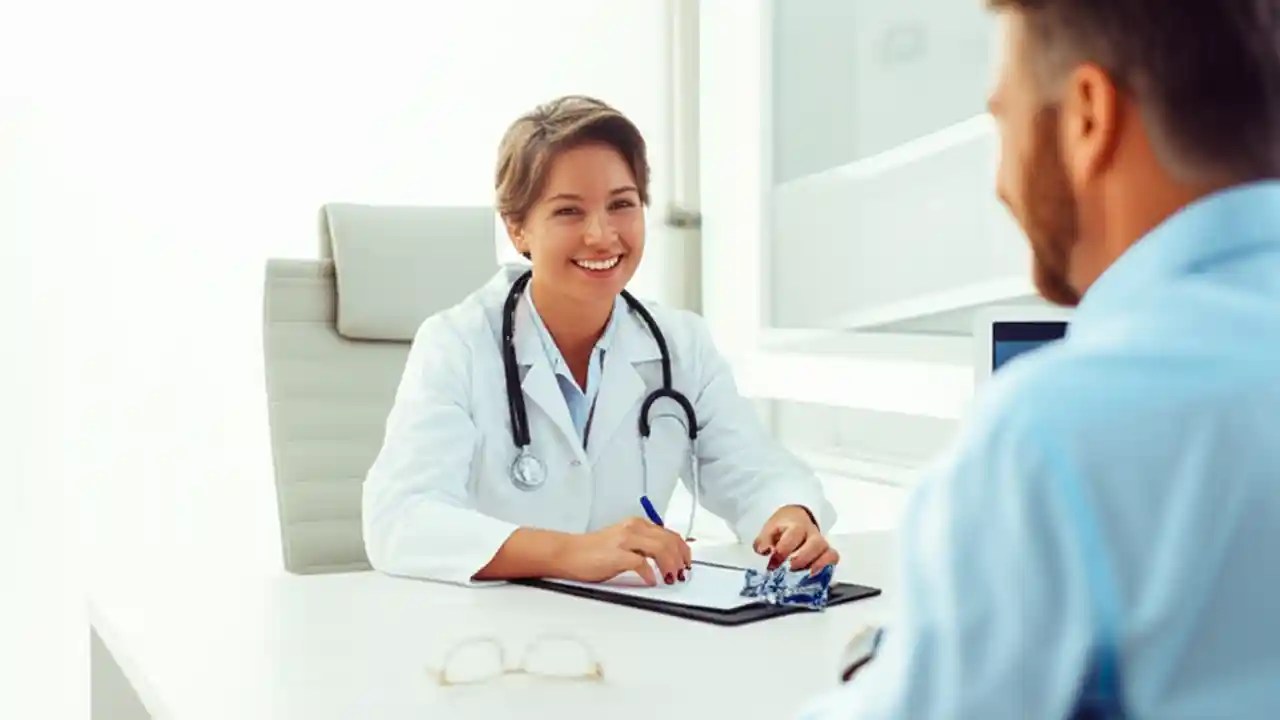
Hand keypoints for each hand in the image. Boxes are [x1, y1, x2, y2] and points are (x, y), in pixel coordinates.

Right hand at [557, 517, 692, 585]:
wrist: (568, 553)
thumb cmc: (593, 551)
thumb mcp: (623, 542)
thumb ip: (643, 545)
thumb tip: (666, 556)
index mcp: (637, 524)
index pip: (670, 534)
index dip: (683, 549)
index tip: (687, 562)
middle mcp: (633, 528)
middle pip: (669, 540)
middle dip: (681, 559)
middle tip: (681, 574)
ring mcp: (625, 541)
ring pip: (660, 548)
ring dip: (670, 565)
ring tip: (670, 578)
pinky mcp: (617, 555)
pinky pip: (641, 563)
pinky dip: (650, 574)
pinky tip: (651, 581)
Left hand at [752, 505, 838, 574]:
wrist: (794, 520)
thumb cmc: (781, 529)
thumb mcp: (769, 531)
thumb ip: (763, 541)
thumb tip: (764, 550)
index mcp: (797, 525)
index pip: (794, 535)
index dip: (784, 550)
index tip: (773, 563)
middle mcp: (813, 534)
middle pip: (815, 544)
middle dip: (801, 559)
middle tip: (789, 569)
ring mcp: (822, 544)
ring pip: (828, 552)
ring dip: (815, 566)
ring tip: (801, 575)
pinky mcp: (827, 553)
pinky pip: (833, 559)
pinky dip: (825, 568)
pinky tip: (812, 576)